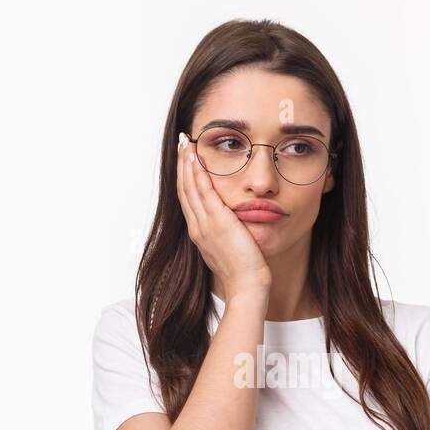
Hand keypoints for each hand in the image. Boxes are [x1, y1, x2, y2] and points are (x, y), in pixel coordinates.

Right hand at [176, 132, 271, 296]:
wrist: (247, 286)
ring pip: (189, 187)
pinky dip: (197, 172)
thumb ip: (229, 232)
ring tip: (186, 142)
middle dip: (182, 164)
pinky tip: (196, 156)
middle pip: (184, 189)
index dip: (185, 177)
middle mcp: (197, 228)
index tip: (186, 159)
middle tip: (182, 142)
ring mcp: (204, 225)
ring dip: (187, 162)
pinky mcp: (216, 222)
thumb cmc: (246, 271)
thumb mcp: (232, 248)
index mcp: (200, 234)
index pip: (188, 199)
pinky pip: (202, 191)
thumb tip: (235, 222)